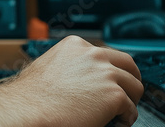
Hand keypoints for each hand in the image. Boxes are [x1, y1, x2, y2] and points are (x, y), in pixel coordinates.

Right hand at [8, 35, 142, 126]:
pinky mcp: (114, 95)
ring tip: (118, 112)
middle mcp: (93, 55)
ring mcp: (105, 74)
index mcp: (75, 45)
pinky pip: (131, 110)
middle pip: (129, 65)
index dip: (111, 70)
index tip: (110, 81)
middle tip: (126, 95)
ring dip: (129, 100)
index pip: (106, 54)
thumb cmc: (31, 95)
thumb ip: (69, 64)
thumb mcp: (48, 65)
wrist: (28, 110)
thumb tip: (81, 77)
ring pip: (135, 87)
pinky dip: (126, 119)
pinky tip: (114, 122)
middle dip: (130, 80)